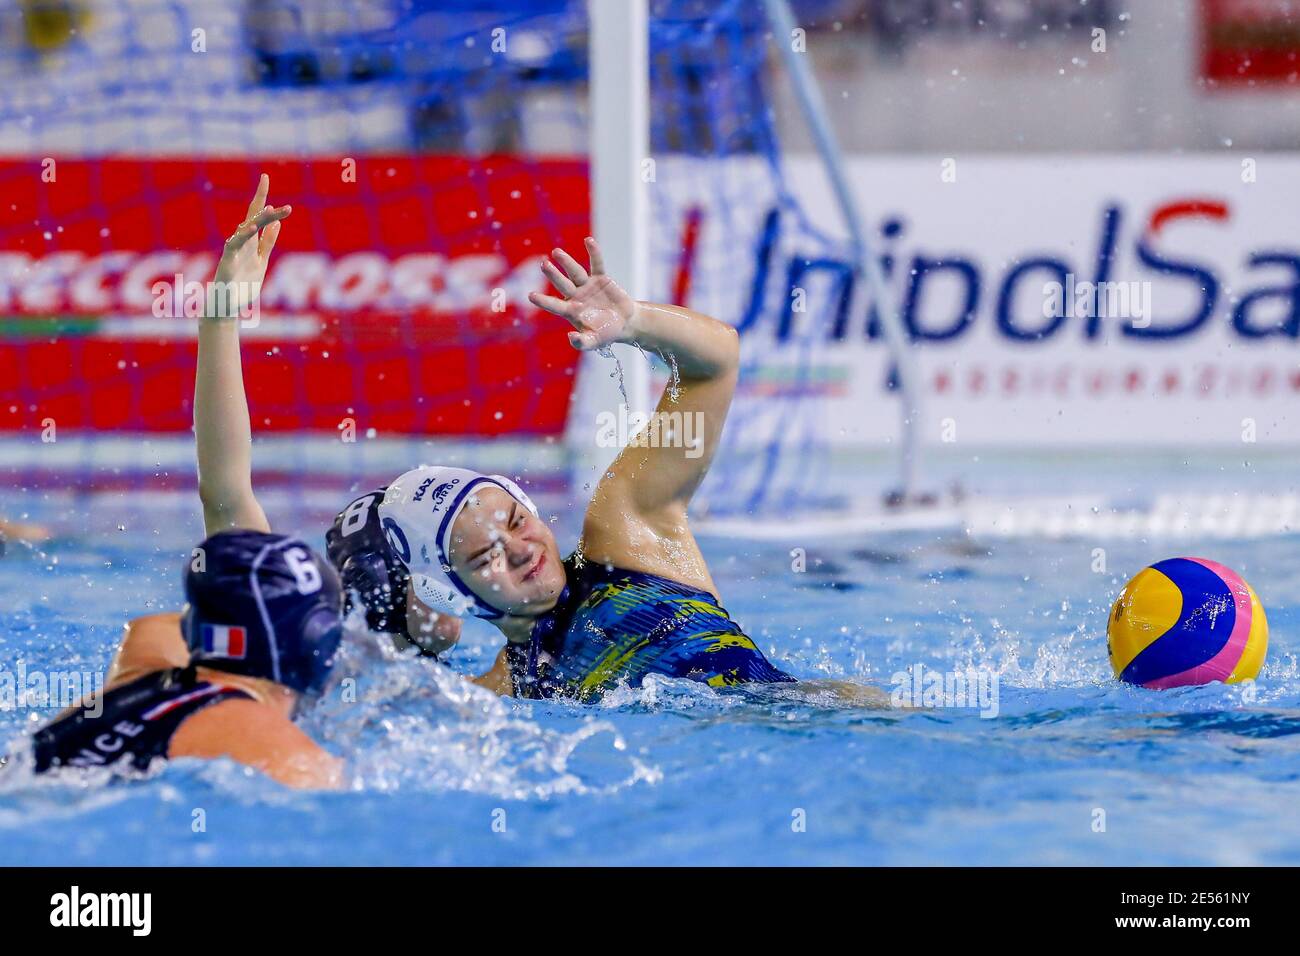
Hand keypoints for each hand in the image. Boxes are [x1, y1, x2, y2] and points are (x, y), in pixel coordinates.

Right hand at [209, 173, 291, 318]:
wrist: (226, 307)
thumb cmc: (242, 285)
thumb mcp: (261, 262)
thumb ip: (267, 243)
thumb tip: (277, 223)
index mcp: (251, 242)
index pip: (257, 215)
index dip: (262, 197)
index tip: (265, 176)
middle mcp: (241, 243)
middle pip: (253, 218)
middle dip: (262, 201)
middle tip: (271, 184)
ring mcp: (234, 251)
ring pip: (246, 230)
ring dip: (260, 220)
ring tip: (273, 210)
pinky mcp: (227, 262)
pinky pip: (234, 245)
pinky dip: (242, 236)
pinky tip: (252, 227)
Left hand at [528, 238, 636, 350]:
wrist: (625, 323)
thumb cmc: (606, 333)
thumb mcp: (594, 342)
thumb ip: (582, 343)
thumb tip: (570, 337)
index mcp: (571, 311)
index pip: (554, 305)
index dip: (543, 301)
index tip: (530, 296)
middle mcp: (576, 296)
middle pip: (562, 284)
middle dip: (553, 275)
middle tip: (543, 265)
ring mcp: (587, 285)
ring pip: (575, 272)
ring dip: (566, 262)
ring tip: (556, 252)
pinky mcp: (600, 278)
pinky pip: (596, 264)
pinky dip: (593, 253)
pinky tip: (588, 241)